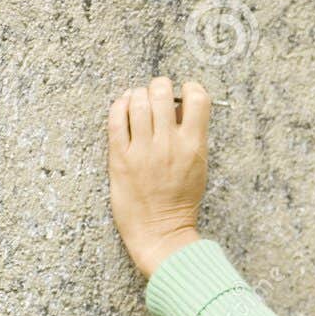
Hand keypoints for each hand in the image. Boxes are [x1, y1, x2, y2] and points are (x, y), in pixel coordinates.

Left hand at [108, 76, 208, 278]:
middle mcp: (168, 143)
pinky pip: (116, 120)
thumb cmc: (181, 199)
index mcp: (193, 144)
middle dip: (159, 86)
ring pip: (137, 102)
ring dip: (138, 94)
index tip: (184, 92)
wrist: (160, 229)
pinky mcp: (120, 157)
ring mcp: (142, 150)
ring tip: (139, 99)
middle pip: (162, 94)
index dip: (190, 88)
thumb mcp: (199, 164)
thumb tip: (180, 107)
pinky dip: (119, 105)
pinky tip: (123, 106)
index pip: (197, 98)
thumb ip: (192, 135)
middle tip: (157, 92)